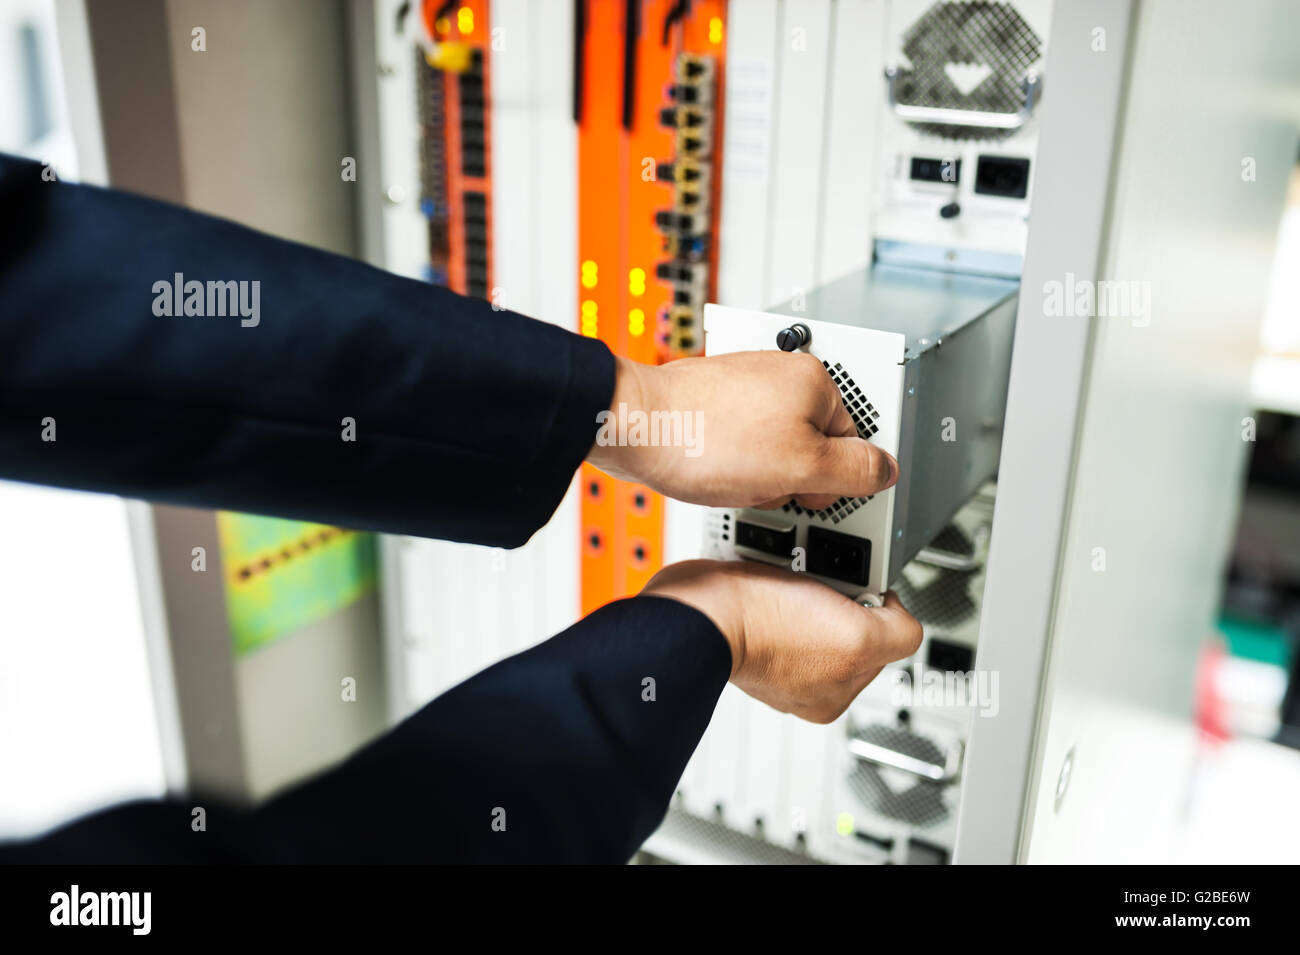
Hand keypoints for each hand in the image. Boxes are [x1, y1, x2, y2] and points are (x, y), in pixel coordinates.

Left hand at [586, 352, 897, 509]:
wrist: (632, 428)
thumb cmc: (704, 440)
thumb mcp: (801, 468)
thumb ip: (854, 470)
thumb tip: (884, 470)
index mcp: (814, 380)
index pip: (855, 442)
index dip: (834, 480)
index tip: (812, 492)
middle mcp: (781, 372)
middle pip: (815, 444)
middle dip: (795, 476)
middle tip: (770, 485)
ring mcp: (746, 384)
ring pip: (777, 448)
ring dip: (762, 476)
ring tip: (737, 479)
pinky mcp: (715, 401)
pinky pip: (742, 445)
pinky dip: (734, 465)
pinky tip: (716, 473)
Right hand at [643, 559, 921, 722]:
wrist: (697, 608)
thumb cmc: (762, 625)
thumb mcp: (858, 638)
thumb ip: (898, 633)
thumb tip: (898, 615)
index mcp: (835, 692)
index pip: (886, 638)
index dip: (876, 606)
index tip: (856, 589)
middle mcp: (805, 677)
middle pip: (852, 615)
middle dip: (840, 590)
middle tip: (818, 579)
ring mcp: (774, 647)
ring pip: (816, 597)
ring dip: (810, 575)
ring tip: (792, 569)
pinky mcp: (748, 618)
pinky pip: (780, 584)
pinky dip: (779, 569)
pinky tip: (772, 568)